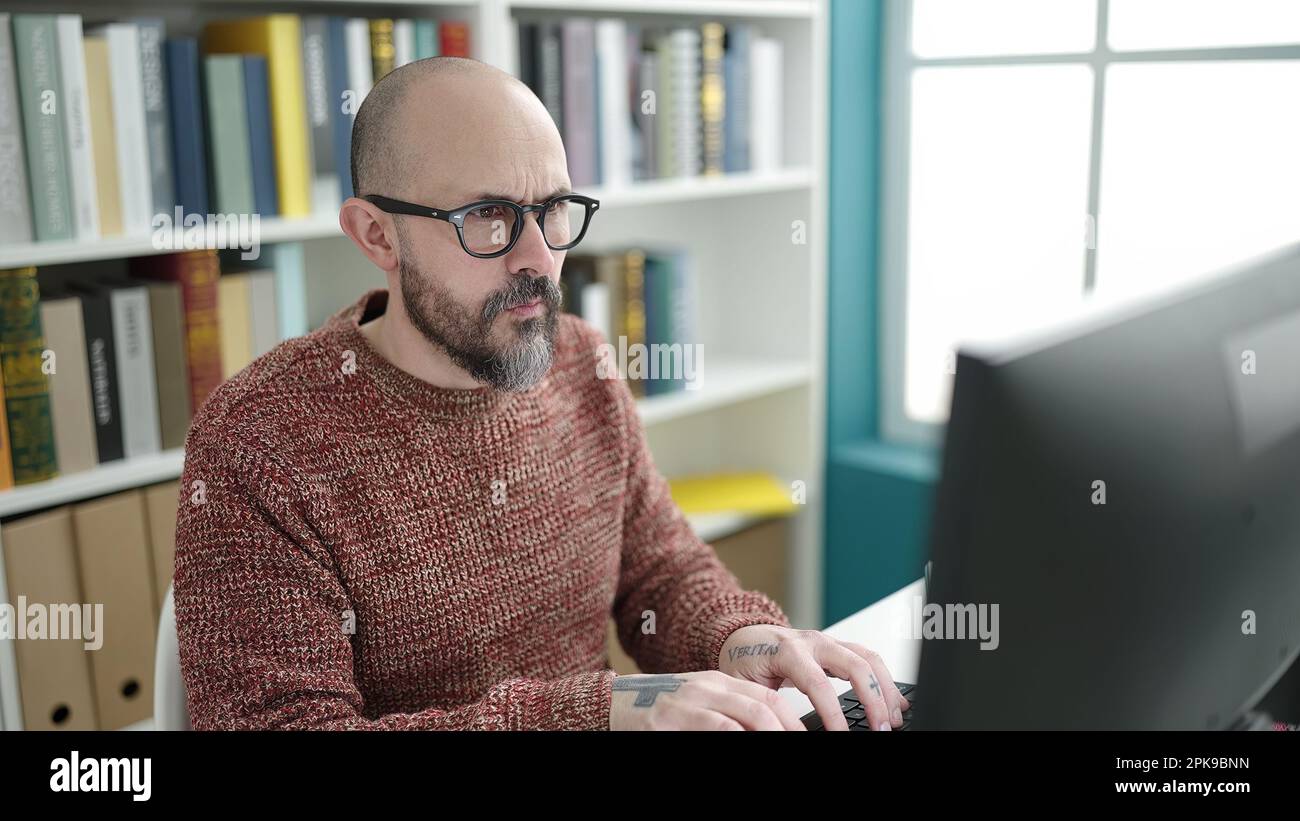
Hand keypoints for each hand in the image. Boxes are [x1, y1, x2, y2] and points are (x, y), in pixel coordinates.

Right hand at [609, 670, 807, 730]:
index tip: (808, 736)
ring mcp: (691, 699)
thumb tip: (764, 729)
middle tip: (804, 745)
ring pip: (746, 714)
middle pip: (765, 705)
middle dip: (790, 729)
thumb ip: (729, 716)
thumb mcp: (699, 707)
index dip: (794, 720)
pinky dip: (736, 736)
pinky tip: (745, 743)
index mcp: (720, 682)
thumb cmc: (660, 711)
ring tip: (784, 747)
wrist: (613, 702)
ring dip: (771, 733)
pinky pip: (716, 726)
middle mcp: (710, 686)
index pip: (769, 698)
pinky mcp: (672, 716)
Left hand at [718, 624, 909, 730]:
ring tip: (894, 718)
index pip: (818, 684)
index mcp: (787, 652)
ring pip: (868, 658)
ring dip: (886, 688)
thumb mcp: (744, 685)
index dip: (833, 714)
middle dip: (873, 699)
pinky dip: (884, 678)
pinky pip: (867, 658)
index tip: (842, 736)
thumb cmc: (743, 661)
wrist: (743, 637)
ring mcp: (827, 641)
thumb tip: (778, 727)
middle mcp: (812, 642)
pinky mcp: (836, 646)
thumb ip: (764, 705)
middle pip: (854, 665)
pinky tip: (893, 700)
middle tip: (881, 728)